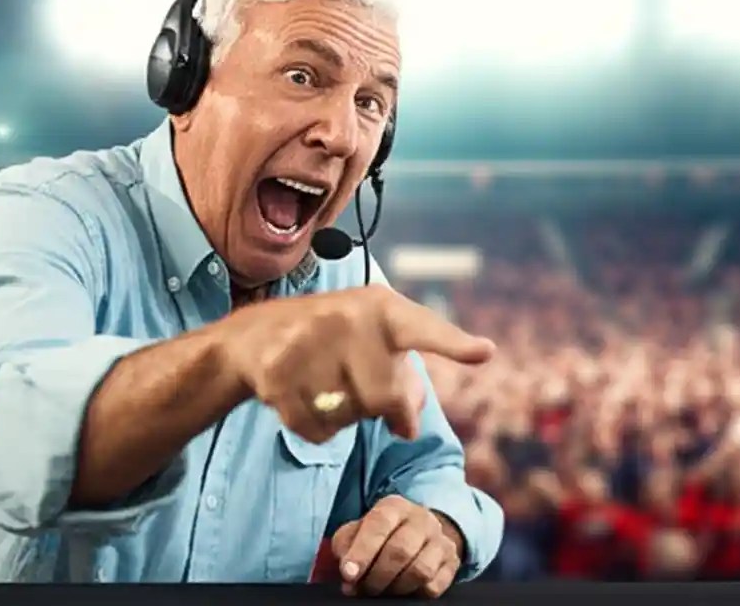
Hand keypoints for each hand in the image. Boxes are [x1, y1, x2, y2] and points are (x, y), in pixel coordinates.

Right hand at [219, 285, 494, 443]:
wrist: (254, 336)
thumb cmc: (333, 341)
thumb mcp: (375, 341)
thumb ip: (405, 378)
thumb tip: (406, 425)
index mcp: (381, 308)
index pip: (423, 329)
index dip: (453, 344)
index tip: (485, 353)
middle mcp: (346, 319)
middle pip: (384, 398)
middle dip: (377, 406)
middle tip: (359, 387)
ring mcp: (308, 343)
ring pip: (348, 418)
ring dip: (342, 416)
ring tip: (324, 385)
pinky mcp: (278, 373)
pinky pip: (315, 429)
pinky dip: (314, 427)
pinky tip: (302, 397)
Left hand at [331, 495, 463, 597]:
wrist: (419, 533)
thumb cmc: (381, 535)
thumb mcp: (358, 531)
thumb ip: (345, 545)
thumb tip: (348, 572)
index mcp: (394, 506)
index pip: (379, 524)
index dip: (362, 552)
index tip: (349, 574)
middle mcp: (421, 519)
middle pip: (400, 550)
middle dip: (376, 576)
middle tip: (363, 588)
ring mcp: (440, 540)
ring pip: (420, 570)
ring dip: (396, 587)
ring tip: (383, 590)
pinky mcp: (452, 562)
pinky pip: (434, 586)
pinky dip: (415, 593)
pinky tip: (404, 590)